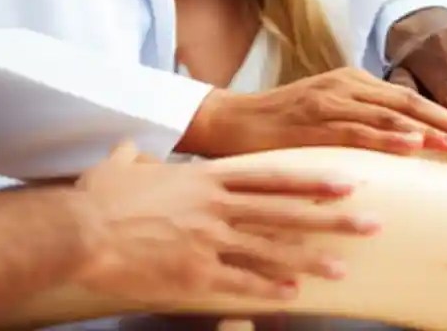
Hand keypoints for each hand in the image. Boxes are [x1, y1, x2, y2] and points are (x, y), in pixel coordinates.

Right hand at [72, 143, 377, 302]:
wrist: (75, 231)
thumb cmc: (97, 199)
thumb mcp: (123, 167)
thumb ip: (139, 158)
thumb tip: (132, 149)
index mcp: (208, 179)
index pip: (274, 176)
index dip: (314, 179)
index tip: (348, 180)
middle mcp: (217, 208)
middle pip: (287, 212)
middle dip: (333, 218)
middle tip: (371, 222)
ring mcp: (208, 242)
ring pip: (272, 250)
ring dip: (310, 261)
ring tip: (344, 268)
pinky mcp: (193, 275)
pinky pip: (239, 284)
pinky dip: (268, 291)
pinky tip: (294, 297)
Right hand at [178, 68, 446, 161]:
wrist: (226, 120)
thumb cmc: (280, 127)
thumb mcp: (328, 118)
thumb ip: (364, 125)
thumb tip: (407, 145)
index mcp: (355, 84)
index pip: (414, 97)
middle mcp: (348, 86)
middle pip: (413, 102)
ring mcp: (330, 101)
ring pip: (392, 114)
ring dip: (432, 131)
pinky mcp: (310, 120)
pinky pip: (356, 130)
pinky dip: (386, 137)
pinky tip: (412, 145)